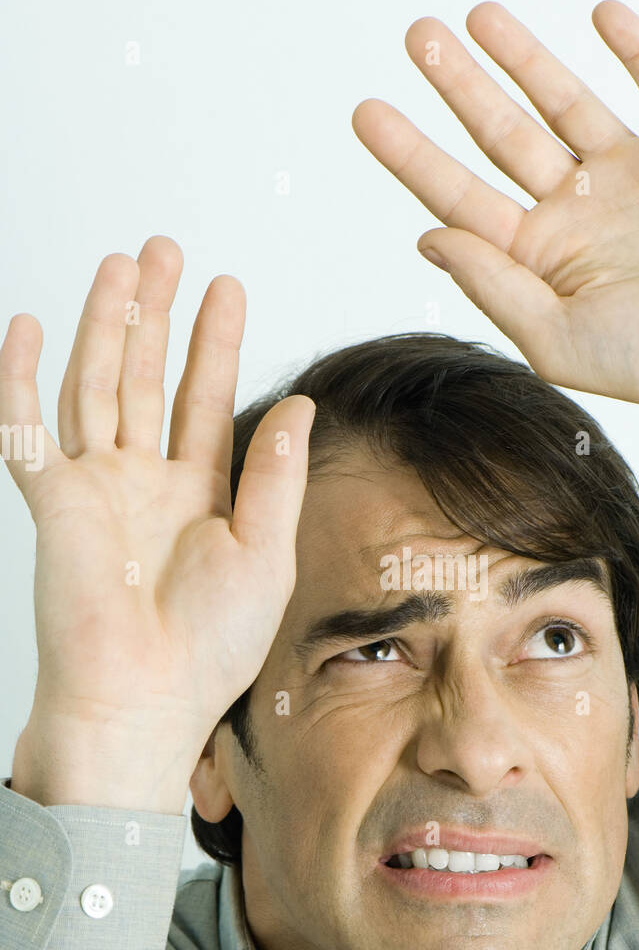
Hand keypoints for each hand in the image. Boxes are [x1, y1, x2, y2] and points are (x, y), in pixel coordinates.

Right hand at [1, 237, 313, 810]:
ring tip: (120, 266)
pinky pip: (27, 429)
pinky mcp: (53, 503)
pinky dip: (20, 377)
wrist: (144, 699)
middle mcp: (146, 484)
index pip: (207, 400)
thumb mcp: (265, 553)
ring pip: (97, 387)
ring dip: (105, 327)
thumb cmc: (209, 647)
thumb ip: (276, 476)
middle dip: (156, 315)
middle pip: (148, 379)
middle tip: (165, 250)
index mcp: (202, 497)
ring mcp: (96, 490)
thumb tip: (299, 404)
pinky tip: (31, 325)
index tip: (227, 287)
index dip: (215, 343)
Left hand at [353, 0, 638, 460]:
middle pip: (502, 136)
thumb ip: (493, 286)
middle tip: (416, 38)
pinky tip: (599, 17)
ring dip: (523, 57)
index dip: (412, 154)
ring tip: (477, 17)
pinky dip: (632, 48)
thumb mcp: (556, 338)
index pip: (460, 196)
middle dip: (459, 87)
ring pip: (564, 100)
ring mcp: (630, 174)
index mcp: (540, 258)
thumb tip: (428, 239)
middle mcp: (577, 210)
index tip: (368, 113)